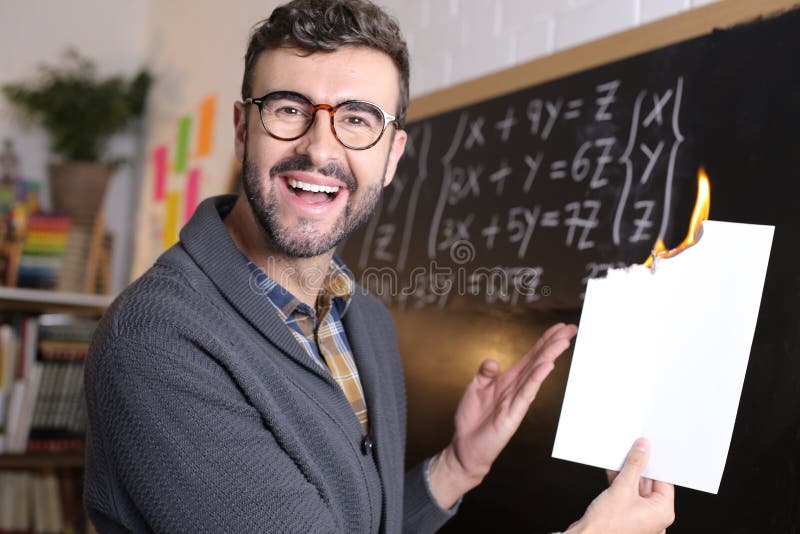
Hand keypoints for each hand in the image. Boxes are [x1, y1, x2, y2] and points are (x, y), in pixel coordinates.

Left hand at [429, 322, 577, 507]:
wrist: (465, 447)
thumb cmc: (472, 420)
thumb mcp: (475, 389)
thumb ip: (484, 373)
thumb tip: (493, 361)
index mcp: (508, 380)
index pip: (530, 357)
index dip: (543, 341)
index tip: (558, 328)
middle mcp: (516, 388)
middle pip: (538, 361)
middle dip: (554, 344)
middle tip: (571, 328)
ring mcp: (517, 401)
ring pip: (536, 374)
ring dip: (549, 356)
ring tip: (563, 341)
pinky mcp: (512, 414)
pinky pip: (526, 393)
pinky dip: (537, 378)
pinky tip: (547, 366)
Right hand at [567, 438, 674, 533]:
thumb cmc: (607, 526)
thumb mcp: (622, 488)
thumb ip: (634, 465)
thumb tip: (643, 449)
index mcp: (662, 512)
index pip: (663, 481)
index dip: (654, 463)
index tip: (646, 450)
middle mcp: (655, 518)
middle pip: (649, 485)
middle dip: (638, 469)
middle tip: (630, 452)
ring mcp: (641, 519)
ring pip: (637, 490)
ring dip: (627, 476)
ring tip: (618, 463)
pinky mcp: (627, 518)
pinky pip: (628, 497)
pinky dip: (621, 486)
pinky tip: (613, 474)